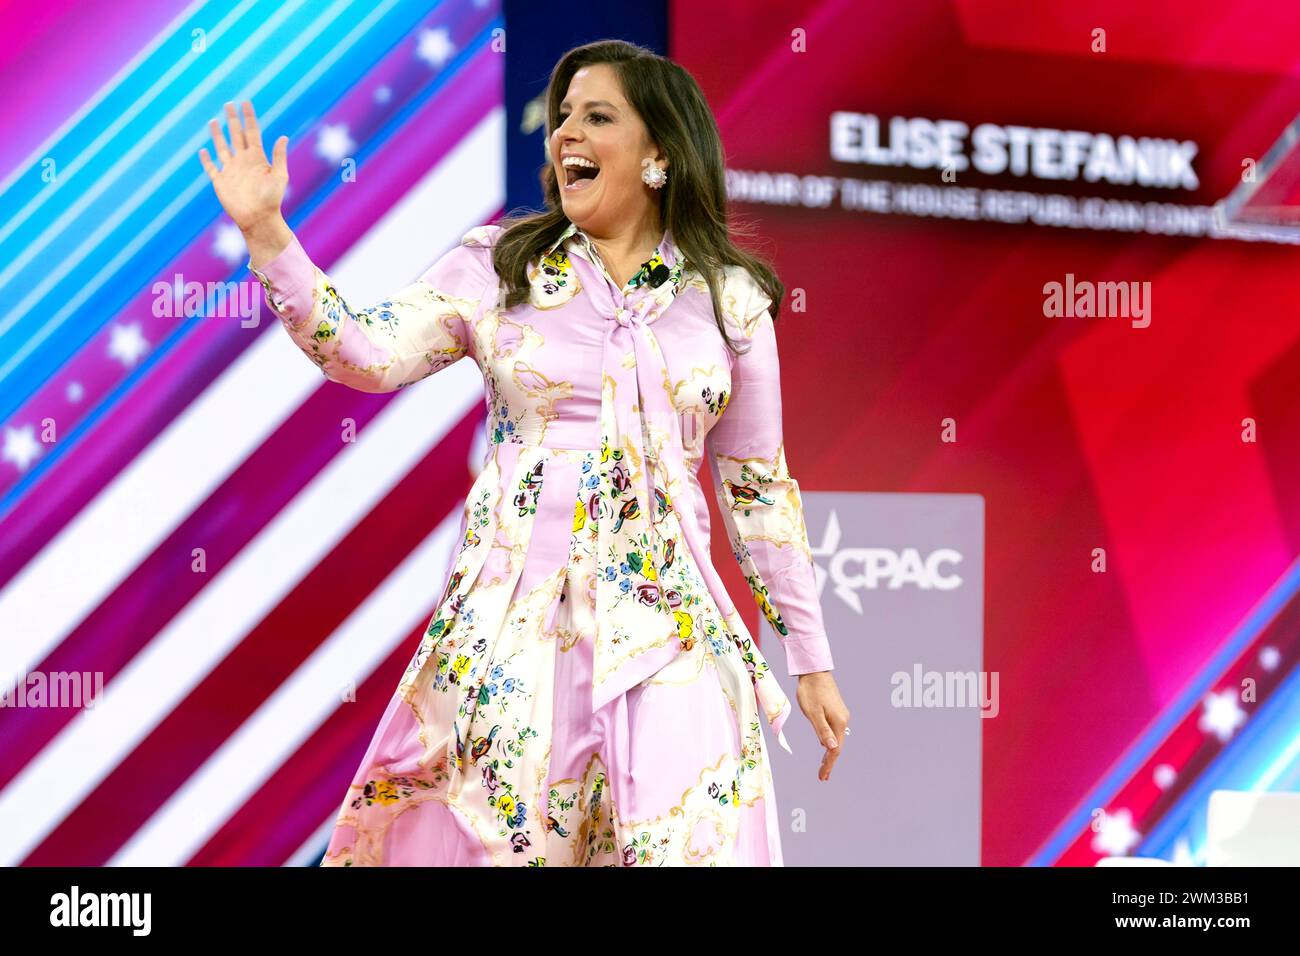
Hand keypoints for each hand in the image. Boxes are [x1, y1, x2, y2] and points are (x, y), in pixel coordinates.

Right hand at [198, 100, 287, 232]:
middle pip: (236, 135)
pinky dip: (206, 160)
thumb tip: (283, 136)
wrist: (258, 219)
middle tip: (229, 103)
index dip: (249, 117)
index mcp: (257, 158)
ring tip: (214, 120)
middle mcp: (243, 161)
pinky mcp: (221, 182)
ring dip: (218, 134)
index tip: (246, 102)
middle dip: (233, 120)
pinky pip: (212, 168)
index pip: (252, 132)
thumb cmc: (272, 199)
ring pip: (222, 147)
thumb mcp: (279, 176)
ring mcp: (231, 170)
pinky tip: (203, 151)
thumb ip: (279, 156)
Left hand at [795, 671, 849, 781]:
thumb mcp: (813, 713)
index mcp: (838, 722)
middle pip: (837, 746)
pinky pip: (835, 731)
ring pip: (836, 738)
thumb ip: (822, 730)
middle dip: (830, 762)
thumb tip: (832, 749)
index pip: (835, 750)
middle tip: (823, 777)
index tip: (822, 777)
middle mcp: (843, 720)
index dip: (829, 764)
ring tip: (823, 766)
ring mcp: (841, 715)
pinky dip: (830, 741)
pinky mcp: (836, 711)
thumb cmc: (810, 691)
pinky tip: (826, 746)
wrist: (814, 671)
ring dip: (830, 753)